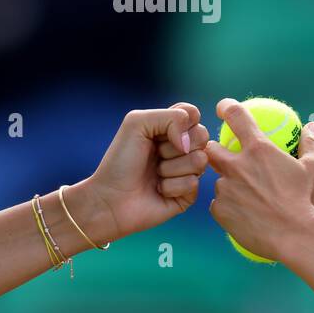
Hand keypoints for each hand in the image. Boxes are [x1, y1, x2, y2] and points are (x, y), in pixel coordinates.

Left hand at [87, 102, 210, 238]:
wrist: (111, 198)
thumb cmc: (120, 161)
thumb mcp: (137, 123)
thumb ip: (171, 117)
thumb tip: (190, 140)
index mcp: (170, 129)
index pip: (193, 114)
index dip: (181, 122)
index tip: (159, 133)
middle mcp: (182, 148)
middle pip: (202, 136)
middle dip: (174, 147)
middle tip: (156, 155)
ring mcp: (187, 171)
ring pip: (200, 160)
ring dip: (171, 168)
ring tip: (155, 174)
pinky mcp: (188, 194)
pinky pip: (194, 183)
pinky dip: (171, 186)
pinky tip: (158, 190)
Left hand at [204, 97, 313, 262]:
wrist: (297, 238)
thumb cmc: (307, 202)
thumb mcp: (313, 169)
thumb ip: (310, 144)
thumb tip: (312, 127)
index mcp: (258, 149)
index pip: (236, 116)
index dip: (227, 108)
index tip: (224, 108)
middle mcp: (236, 165)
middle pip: (211, 149)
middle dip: (213, 150)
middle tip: (225, 157)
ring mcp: (225, 188)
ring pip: (217, 181)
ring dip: (227, 184)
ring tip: (245, 197)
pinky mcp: (219, 210)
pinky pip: (218, 205)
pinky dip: (228, 207)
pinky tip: (243, 214)